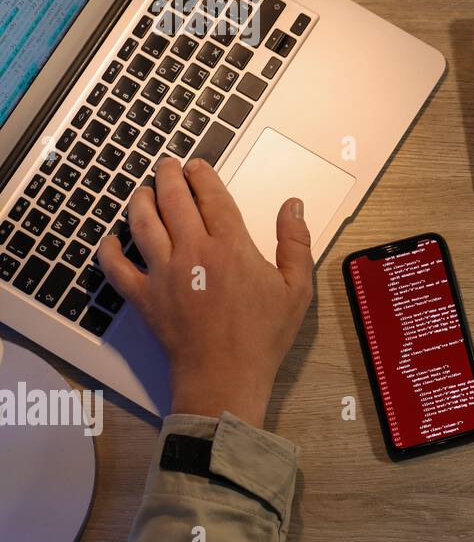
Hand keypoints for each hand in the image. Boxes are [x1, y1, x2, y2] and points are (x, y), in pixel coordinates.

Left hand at [97, 156, 313, 427]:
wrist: (225, 376)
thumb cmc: (263, 336)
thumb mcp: (296, 289)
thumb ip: (296, 243)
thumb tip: (292, 206)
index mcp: (231, 247)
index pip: (212, 197)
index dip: (203, 176)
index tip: (198, 165)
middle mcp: (193, 252)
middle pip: (173, 200)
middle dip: (169, 176)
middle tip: (167, 165)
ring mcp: (163, 273)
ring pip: (143, 223)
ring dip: (141, 200)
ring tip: (144, 190)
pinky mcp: (143, 296)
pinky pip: (116, 267)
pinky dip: (109, 249)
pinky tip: (110, 238)